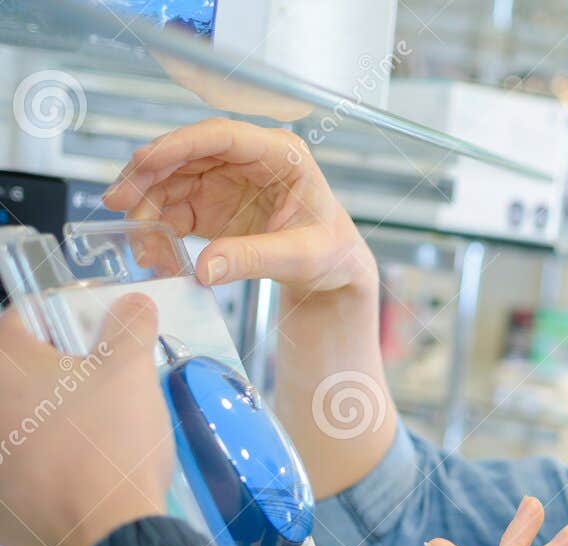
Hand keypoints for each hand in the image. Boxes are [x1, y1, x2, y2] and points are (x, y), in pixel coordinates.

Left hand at [0, 295, 171, 545]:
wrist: (101, 539)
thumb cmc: (110, 447)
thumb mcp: (132, 374)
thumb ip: (130, 328)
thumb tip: (133, 303)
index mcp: (5, 364)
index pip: (22, 318)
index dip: (63, 322)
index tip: (93, 337)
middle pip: (17, 373)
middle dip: (54, 374)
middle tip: (97, 389)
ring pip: (18, 422)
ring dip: (46, 421)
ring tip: (92, 437)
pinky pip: (17, 469)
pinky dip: (41, 466)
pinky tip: (78, 477)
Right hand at [102, 117, 376, 300]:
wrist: (332, 270)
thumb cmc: (331, 252)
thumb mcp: (301, 256)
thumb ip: (253, 258)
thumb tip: (204, 269)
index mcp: (281, 153)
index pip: (222, 135)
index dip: (180, 144)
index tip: (144, 160)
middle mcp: (248, 159)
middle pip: (186, 154)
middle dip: (147, 176)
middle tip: (118, 202)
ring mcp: (226, 179)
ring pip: (172, 180)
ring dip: (147, 206)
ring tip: (137, 240)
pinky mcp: (211, 204)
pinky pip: (174, 208)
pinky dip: (158, 228)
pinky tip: (151, 249)